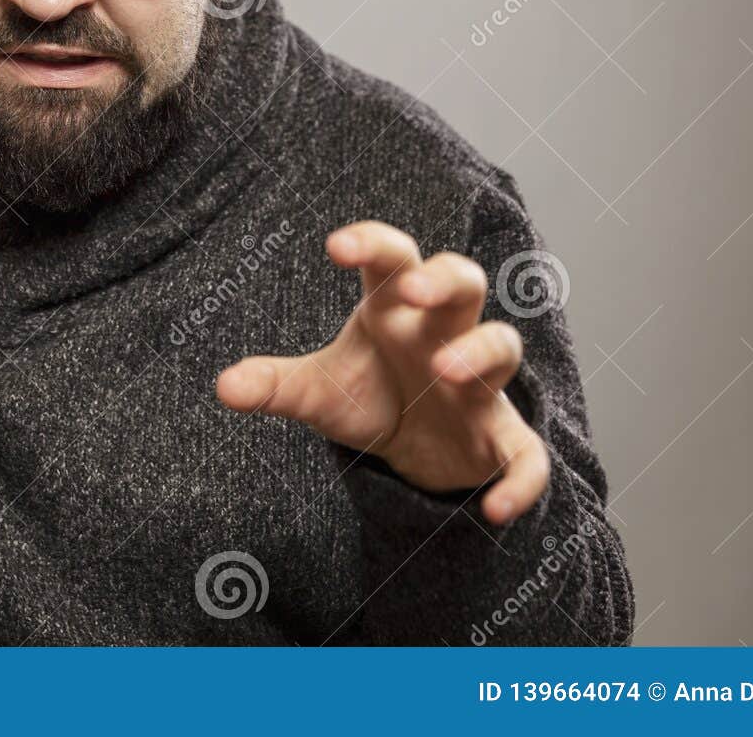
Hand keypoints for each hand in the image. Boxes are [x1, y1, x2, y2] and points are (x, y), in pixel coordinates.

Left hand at [216, 221, 549, 524]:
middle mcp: (443, 334)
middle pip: (463, 281)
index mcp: (394, 309)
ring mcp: (480, 382)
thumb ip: (274, 384)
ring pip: (503, 345)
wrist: (415, 452)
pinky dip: (522, 477)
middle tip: (416, 290)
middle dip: (444, 279)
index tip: (334, 245)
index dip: (371, 243)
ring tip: (443, 372)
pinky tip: (495, 509)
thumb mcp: (317, 391)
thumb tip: (225, 387)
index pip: (392, 259)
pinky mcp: (502, 436)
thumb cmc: (369, 394)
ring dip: (480, 354)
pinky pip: (527, 451)